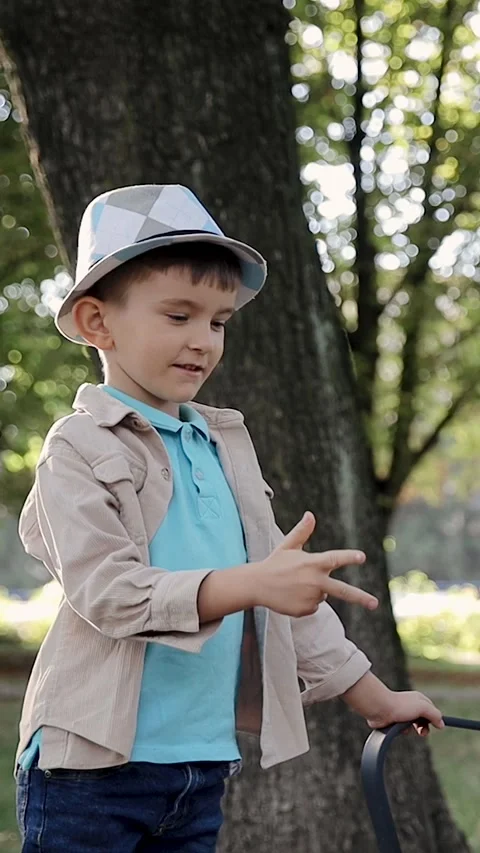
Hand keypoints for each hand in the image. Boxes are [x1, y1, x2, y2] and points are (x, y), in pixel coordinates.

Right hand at [254, 512, 378, 616]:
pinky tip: (292, 596)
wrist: (256, 585)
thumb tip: (310, 514)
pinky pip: (313, 606)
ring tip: (295, 585)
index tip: (362, 557)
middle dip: (360, 597)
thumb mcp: (288, 546)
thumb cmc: (274, 563)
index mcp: (312, 563)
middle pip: (342, 590)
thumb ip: (302, 532)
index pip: (334, 559)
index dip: (349, 557)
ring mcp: (309, 597)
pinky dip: (306, 602)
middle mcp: (314, 581)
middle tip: (374, 603)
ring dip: (314, 590)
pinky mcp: (304, 610)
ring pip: (323, 595)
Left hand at [366, 689, 444, 735]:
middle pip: (423, 720)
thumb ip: (435, 715)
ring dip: (412, 730)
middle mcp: (410, 705)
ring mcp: (402, 713)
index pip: (432, 710)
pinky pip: (403, 730)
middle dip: (424, 727)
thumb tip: (442, 724)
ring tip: (406, 727)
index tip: (437, 727)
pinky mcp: (394, 721)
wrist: (379, 708)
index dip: (435, 719)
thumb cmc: (400, 705)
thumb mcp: (423, 707)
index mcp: (418, 699)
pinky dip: (402, 731)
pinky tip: (398, 728)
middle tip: (422, 732)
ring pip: (413, 727)